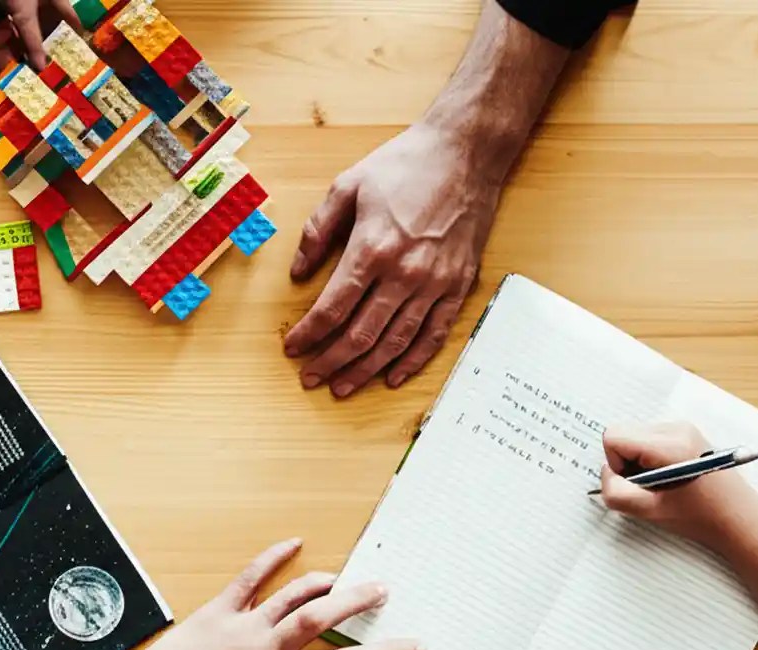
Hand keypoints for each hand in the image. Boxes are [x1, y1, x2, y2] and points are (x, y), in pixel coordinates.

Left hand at [79, 539, 425, 649]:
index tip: (412, 646)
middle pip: (325, 619)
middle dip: (358, 601)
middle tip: (381, 589)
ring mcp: (244, 628)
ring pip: (294, 595)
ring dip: (323, 581)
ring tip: (343, 576)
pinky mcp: (217, 611)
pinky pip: (251, 578)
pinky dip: (273, 558)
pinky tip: (291, 544)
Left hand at [283, 121, 499, 397]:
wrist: (465, 153)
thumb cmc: (405, 165)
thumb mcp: (347, 186)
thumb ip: (318, 231)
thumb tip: (298, 272)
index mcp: (371, 248)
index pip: (332, 308)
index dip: (308, 334)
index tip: (292, 349)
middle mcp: (404, 273)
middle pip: (360, 335)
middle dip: (330, 362)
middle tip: (310, 378)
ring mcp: (434, 283)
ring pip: (395, 343)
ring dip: (366, 370)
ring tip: (343, 387)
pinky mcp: (458, 286)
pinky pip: (435, 335)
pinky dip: (413, 361)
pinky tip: (394, 377)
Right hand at [599, 422, 757, 548]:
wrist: (740, 518)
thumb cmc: (700, 517)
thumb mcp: (651, 512)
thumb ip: (617, 494)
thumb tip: (607, 474)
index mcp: (670, 446)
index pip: (614, 437)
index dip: (615, 465)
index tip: (636, 485)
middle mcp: (677, 428)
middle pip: (623, 434)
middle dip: (626, 462)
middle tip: (649, 487)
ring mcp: (683, 428)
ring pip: (634, 436)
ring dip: (638, 461)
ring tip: (662, 483)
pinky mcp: (685, 432)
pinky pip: (648, 439)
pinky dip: (649, 458)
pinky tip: (669, 476)